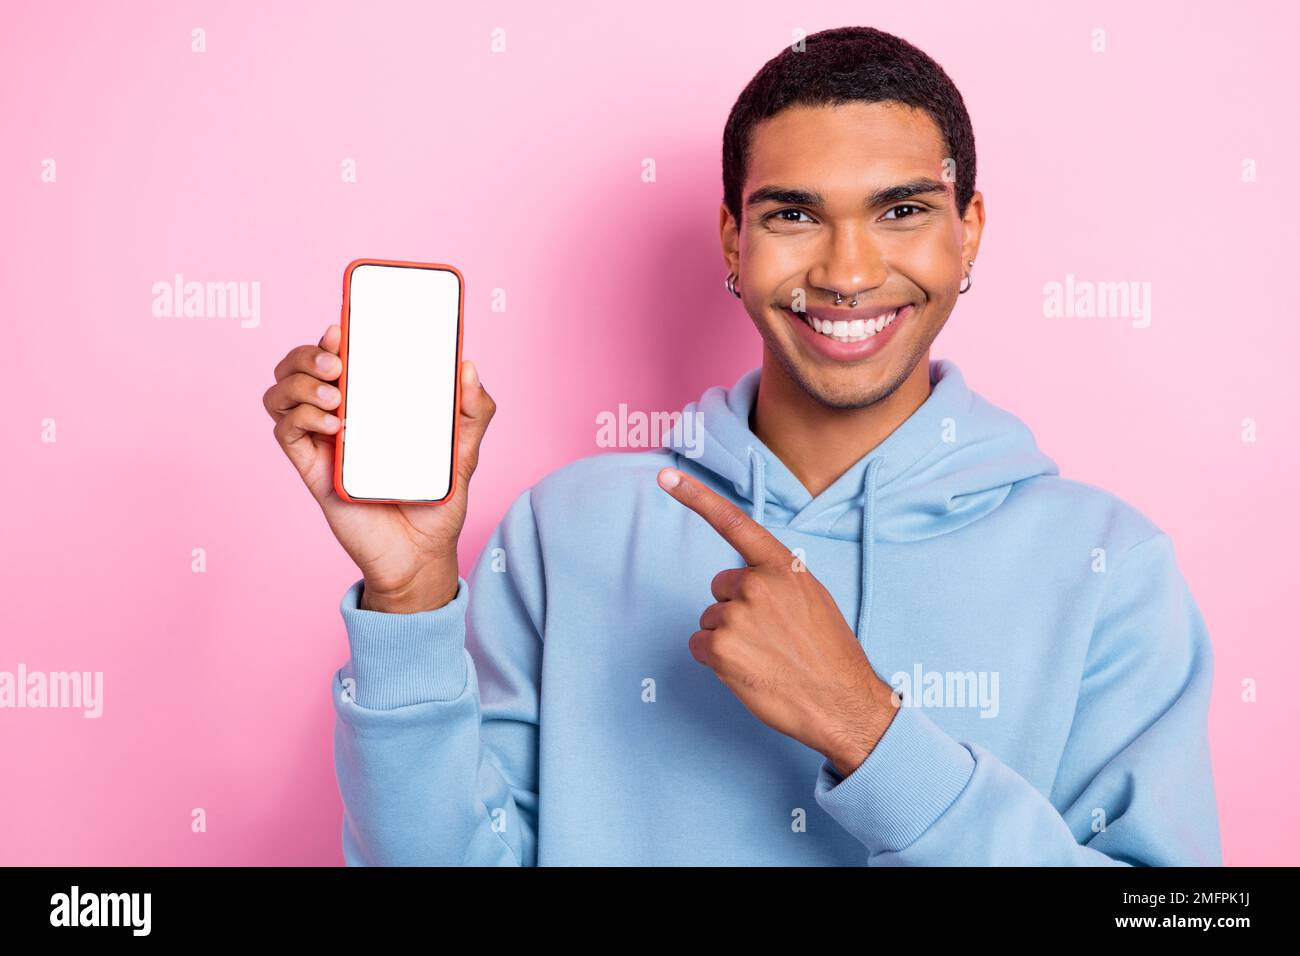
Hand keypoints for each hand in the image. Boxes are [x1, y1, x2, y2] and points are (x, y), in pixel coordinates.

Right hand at [263, 323, 496, 612]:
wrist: (421, 554)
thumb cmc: (437, 499)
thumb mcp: (465, 450)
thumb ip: (473, 410)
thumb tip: (468, 368)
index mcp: (369, 401)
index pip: (336, 354)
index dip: (329, 334)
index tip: (342, 325)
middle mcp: (338, 415)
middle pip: (296, 366)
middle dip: (307, 353)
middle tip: (338, 363)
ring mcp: (321, 442)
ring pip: (279, 393)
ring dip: (298, 383)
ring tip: (335, 396)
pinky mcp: (312, 470)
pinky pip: (286, 432)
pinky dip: (301, 419)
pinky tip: (334, 426)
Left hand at [657, 466, 898, 776]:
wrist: (842, 701)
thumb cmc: (828, 652)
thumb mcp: (811, 597)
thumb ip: (776, 579)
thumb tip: (741, 582)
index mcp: (781, 566)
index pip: (733, 523)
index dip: (696, 496)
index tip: (665, 475)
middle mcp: (756, 584)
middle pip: (720, 588)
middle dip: (736, 609)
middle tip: (771, 637)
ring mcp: (735, 616)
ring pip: (710, 619)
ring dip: (728, 638)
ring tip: (766, 657)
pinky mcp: (719, 649)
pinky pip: (699, 645)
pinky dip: (716, 660)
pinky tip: (748, 671)